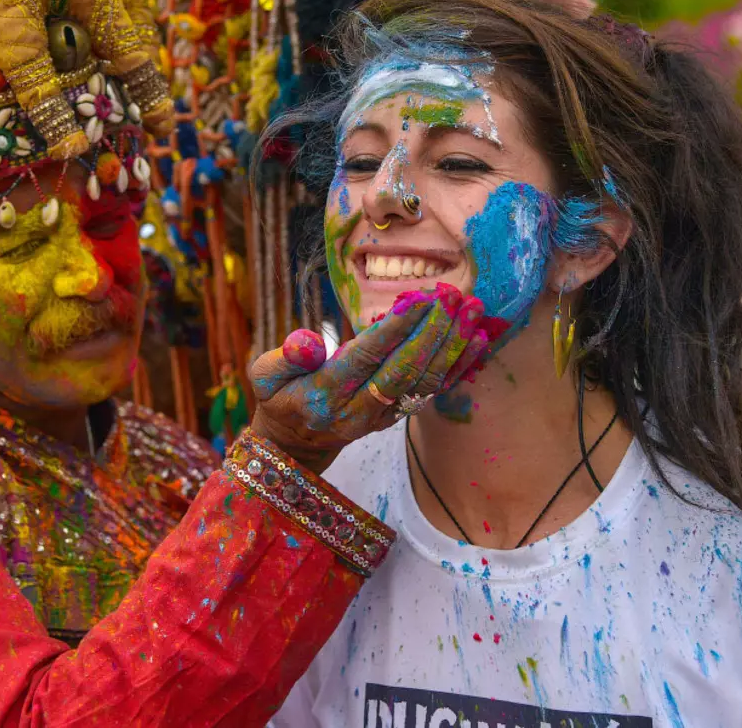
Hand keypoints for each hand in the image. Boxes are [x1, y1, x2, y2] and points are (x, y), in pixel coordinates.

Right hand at [248, 284, 488, 472]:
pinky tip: (477, 340)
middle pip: (405, 369)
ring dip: (452, 345)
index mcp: (327, 394)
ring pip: (425, 382)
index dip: (395, 329)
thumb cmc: (280, 398)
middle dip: (433, 331)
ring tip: (472, 311)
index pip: (367, 358)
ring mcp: (383, 416)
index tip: (420, 299)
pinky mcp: (398, 415)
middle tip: (454, 297)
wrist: (296, 444)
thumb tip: (308, 340)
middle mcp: (360, 409)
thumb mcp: (264, 377)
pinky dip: (458, 366)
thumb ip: (283, 357)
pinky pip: (433, 391)